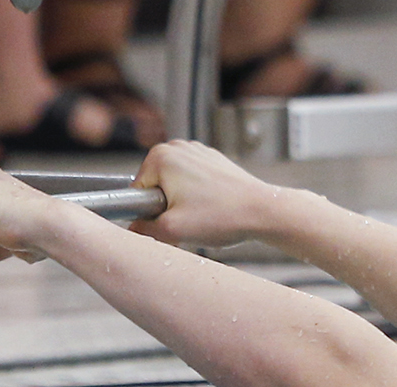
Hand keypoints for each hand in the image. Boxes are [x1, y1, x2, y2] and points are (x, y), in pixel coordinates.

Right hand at [129, 140, 281, 247]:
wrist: (264, 211)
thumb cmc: (223, 216)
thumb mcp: (173, 230)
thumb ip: (143, 229)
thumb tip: (132, 229)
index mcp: (159, 156)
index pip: (137, 192)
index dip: (151, 214)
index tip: (173, 221)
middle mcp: (176, 147)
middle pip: (156, 188)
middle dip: (168, 209)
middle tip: (191, 221)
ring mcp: (197, 151)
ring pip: (175, 187)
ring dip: (184, 205)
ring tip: (206, 215)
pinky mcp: (213, 161)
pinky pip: (194, 184)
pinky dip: (200, 198)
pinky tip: (216, 208)